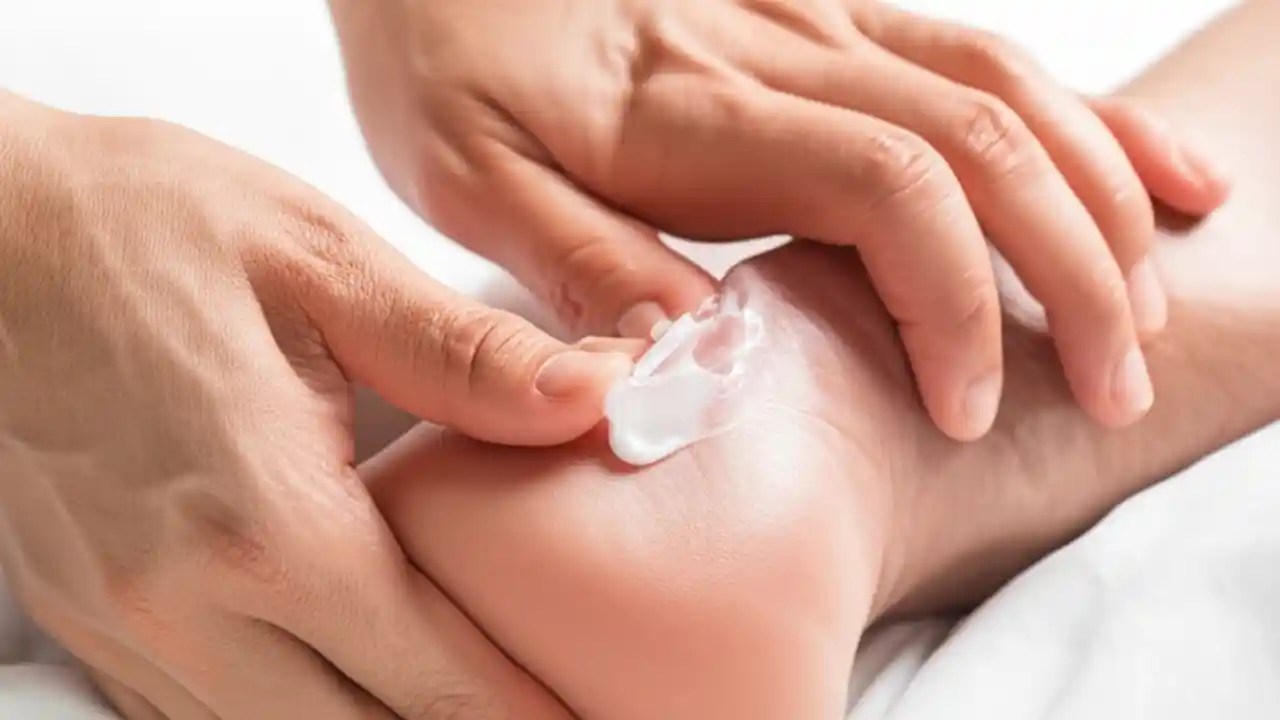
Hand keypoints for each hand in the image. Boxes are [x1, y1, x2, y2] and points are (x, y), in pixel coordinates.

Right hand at [0, 93, 630, 718]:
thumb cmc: (146, 228)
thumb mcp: (324, 267)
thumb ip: (465, 356)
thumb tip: (595, 399)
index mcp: (268, 522)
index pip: (433, 677)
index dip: (522, 714)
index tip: (578, 716)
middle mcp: (185, 604)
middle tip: (534, 711)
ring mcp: (124, 623)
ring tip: (442, 698)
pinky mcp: (83, 616)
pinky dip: (275, 719)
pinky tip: (328, 677)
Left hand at [331, 0, 1228, 439]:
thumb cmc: (441, 60)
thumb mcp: (468, 179)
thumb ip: (578, 266)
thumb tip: (685, 362)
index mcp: (696, 112)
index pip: (890, 194)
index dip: (959, 306)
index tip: (969, 409)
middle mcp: (781, 51)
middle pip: (984, 144)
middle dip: (1077, 270)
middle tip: (1117, 384)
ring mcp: (816, 18)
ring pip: (1005, 88)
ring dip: (1100, 193)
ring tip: (1154, 295)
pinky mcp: (829, 6)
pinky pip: (980, 47)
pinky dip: (1077, 115)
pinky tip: (1143, 166)